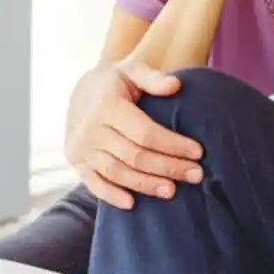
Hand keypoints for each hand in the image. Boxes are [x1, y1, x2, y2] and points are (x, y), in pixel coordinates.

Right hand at [63, 60, 204, 209]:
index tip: (198, 152)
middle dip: (168, 167)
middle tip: (195, 175)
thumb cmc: (116, 81)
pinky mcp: (75, 161)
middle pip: (135, 155)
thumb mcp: (132, 70)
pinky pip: (93, 183)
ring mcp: (81, 147)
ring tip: (172, 190)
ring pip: (117, 172)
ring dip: (145, 184)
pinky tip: (132, 203)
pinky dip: (111, 195)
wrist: (80, 90)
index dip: (172, 144)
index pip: (145, 132)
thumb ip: (153, 77)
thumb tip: (176, 85)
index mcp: (107, 105)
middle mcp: (91, 128)